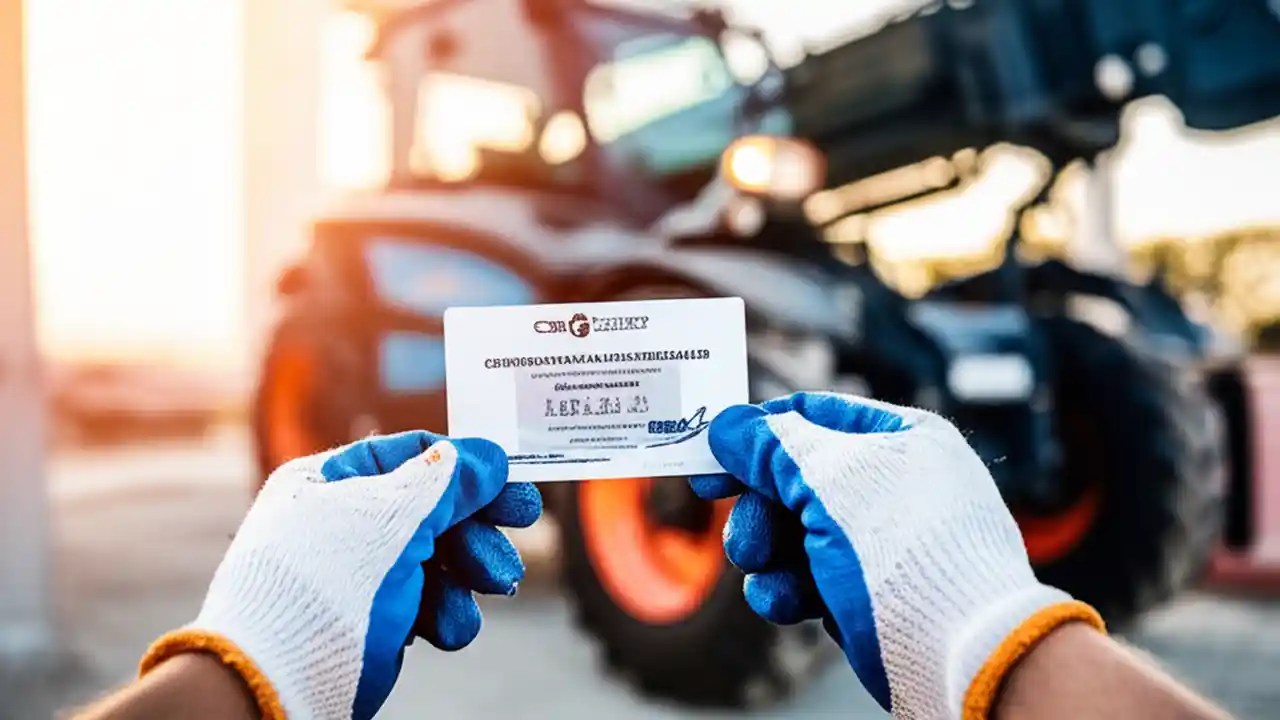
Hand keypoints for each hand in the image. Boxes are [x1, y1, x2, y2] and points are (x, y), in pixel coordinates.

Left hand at [139, 431, 540, 719]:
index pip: (413, 455)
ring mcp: (356, 574)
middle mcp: (342, 522)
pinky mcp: (370, 621)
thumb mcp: (392, 518)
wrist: (272, 686)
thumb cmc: (323, 588)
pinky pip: (423, 604)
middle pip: (433, 507)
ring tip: (495, 585)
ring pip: (436, 559)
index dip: (468, 465)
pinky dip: (444, 614)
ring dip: (470, 572)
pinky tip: (447, 629)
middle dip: (479, 521)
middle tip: (523, 524)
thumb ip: (447, 482)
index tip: (512, 478)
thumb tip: (485, 456)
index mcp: (332, 481)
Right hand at [692, 393, 1102, 718]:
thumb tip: (728, 426)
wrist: (962, 653)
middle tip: (744, 538)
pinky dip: (790, 590)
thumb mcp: (829, 478)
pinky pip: (811, 578)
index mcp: (900, 437)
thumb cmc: (907, 551)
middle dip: (758, 510)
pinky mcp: (871, 593)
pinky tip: (787, 604)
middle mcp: (895, 484)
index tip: (710, 458)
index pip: (810, 416)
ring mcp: (885, 542)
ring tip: (766, 578)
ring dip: (768, 556)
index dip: (755, 435)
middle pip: (794, 479)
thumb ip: (770, 445)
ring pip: (795, 534)